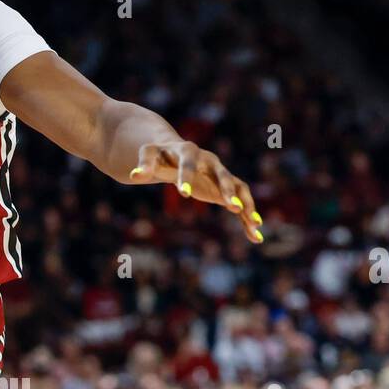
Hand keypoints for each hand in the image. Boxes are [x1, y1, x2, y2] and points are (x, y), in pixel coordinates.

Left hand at [130, 141, 262, 244]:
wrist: (176, 153)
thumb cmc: (161, 155)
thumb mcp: (150, 156)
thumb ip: (145, 164)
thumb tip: (133, 175)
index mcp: (189, 152)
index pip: (188, 163)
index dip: (186, 177)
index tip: (183, 194)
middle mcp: (210, 162)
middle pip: (222, 174)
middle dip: (226, 190)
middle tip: (232, 207)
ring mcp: (221, 175)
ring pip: (238, 188)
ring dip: (246, 205)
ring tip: (254, 224)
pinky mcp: (226, 189)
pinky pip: (240, 202)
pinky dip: (247, 218)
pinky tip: (255, 237)